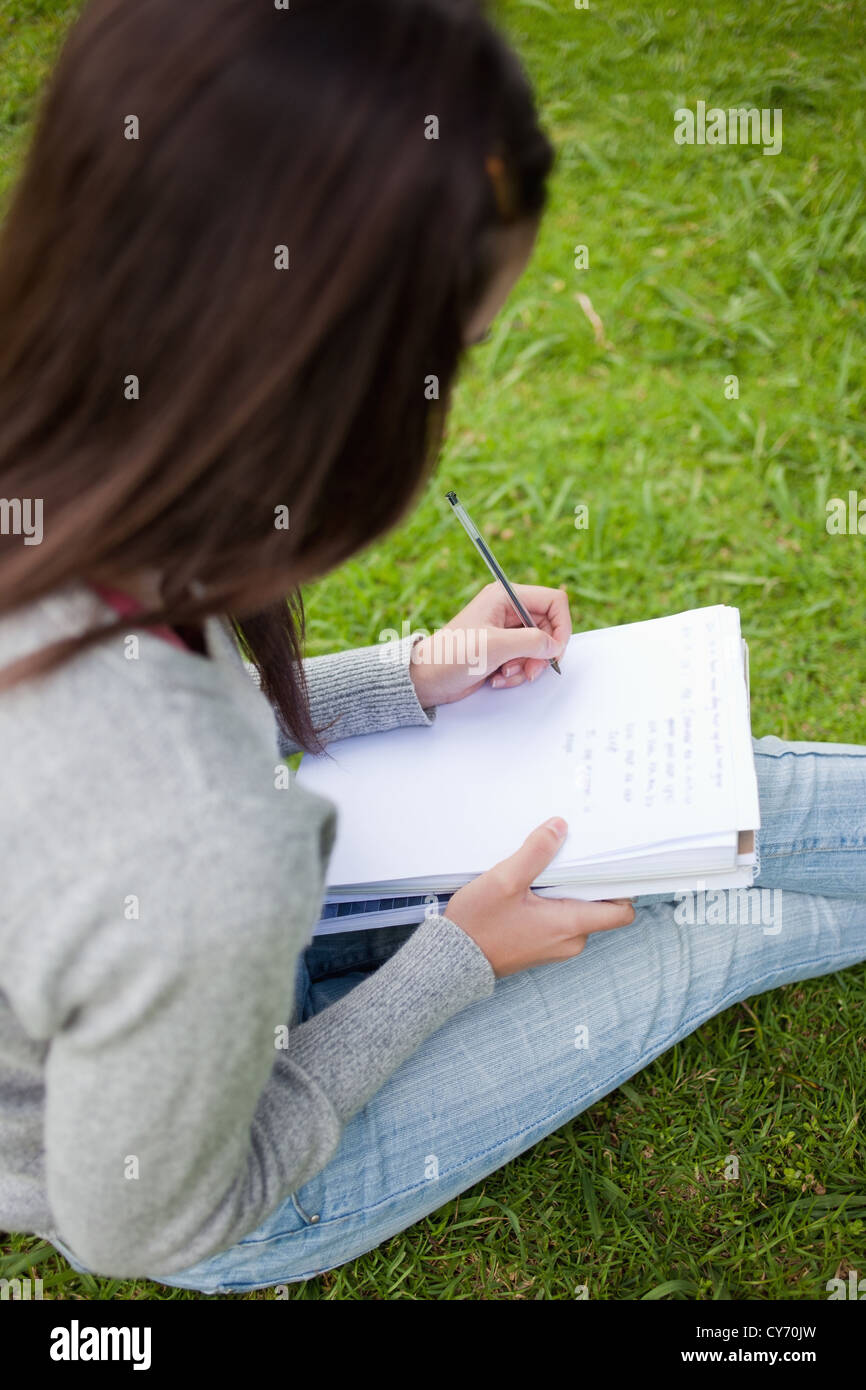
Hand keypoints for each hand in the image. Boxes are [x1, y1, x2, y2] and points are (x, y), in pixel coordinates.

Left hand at [408, 581, 570, 706]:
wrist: (427, 679)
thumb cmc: (452, 656)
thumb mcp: (495, 646)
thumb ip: (531, 642)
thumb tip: (555, 646)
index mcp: (505, 596)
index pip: (553, 601)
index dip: (562, 626)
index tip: (555, 650)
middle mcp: (508, 610)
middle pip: (549, 628)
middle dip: (541, 653)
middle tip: (530, 670)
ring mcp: (505, 632)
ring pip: (538, 648)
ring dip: (527, 666)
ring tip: (505, 673)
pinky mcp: (502, 651)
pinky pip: (525, 661)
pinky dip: (516, 673)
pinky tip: (496, 677)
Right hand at [443, 817, 634, 977]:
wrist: (452, 961)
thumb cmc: (479, 925)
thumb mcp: (505, 880)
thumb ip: (535, 852)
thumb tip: (559, 827)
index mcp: (570, 925)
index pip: (621, 911)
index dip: (620, 885)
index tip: (608, 863)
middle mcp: (570, 940)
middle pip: (598, 906)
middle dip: (586, 880)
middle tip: (568, 856)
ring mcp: (556, 946)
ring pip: (577, 911)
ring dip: (565, 890)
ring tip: (542, 870)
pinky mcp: (541, 946)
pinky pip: (559, 919)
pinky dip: (551, 902)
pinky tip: (529, 888)